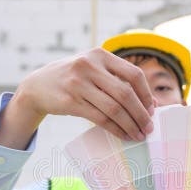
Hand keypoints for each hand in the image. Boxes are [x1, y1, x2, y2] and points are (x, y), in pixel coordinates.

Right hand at [0, 48, 154, 148]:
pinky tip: (123, 135)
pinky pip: (99, 118)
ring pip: (113, 108)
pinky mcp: (69, 101)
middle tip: (149, 127)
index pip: (133, 74)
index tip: (152, 110)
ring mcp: (78, 83)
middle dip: (140, 113)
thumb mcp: (94, 69)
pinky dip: (115, 129)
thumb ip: (120, 80)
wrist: (38, 85)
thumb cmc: (74, 78)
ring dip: (130, 125)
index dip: (146, 94)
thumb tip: (152, 103)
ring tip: (139, 134)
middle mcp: (89, 66)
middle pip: (125, 93)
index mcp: (100, 55)